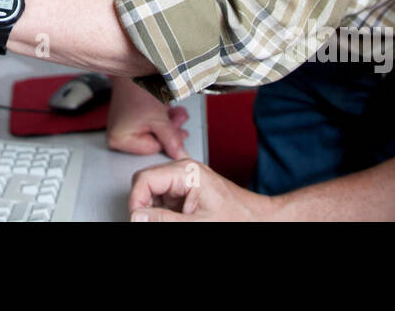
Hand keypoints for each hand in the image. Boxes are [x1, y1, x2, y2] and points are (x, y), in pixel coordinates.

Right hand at [106, 76, 189, 157]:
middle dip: (170, 129)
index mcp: (119, 140)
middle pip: (153, 140)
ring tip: (176, 111)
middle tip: (180, 119)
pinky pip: (148, 122)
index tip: (179, 130)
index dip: (167, 138)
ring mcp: (123, 125)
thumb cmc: (138, 89)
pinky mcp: (128, 116)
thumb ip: (172, 139)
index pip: (152, 149)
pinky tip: (168, 108)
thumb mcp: (159, 119)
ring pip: (153, 130)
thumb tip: (180, 154)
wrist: (134, 66)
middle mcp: (117, 135)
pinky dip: (160, 116)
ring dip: (168, 121)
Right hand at [129, 159, 274, 220]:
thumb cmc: (238, 218)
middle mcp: (184, 171)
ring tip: (167, 221)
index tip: (136, 220)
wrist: (258, 220)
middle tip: (147, 223)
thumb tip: (137, 216)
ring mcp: (184, 181)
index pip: (144, 179)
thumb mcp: (198, 223)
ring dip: (153, 210)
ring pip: (152, 193)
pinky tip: (175, 220)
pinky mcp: (186, 192)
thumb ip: (164, 220)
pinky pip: (163, 200)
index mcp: (186, 172)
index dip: (136, 201)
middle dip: (143, 205)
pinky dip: (163, 213)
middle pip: (146, 183)